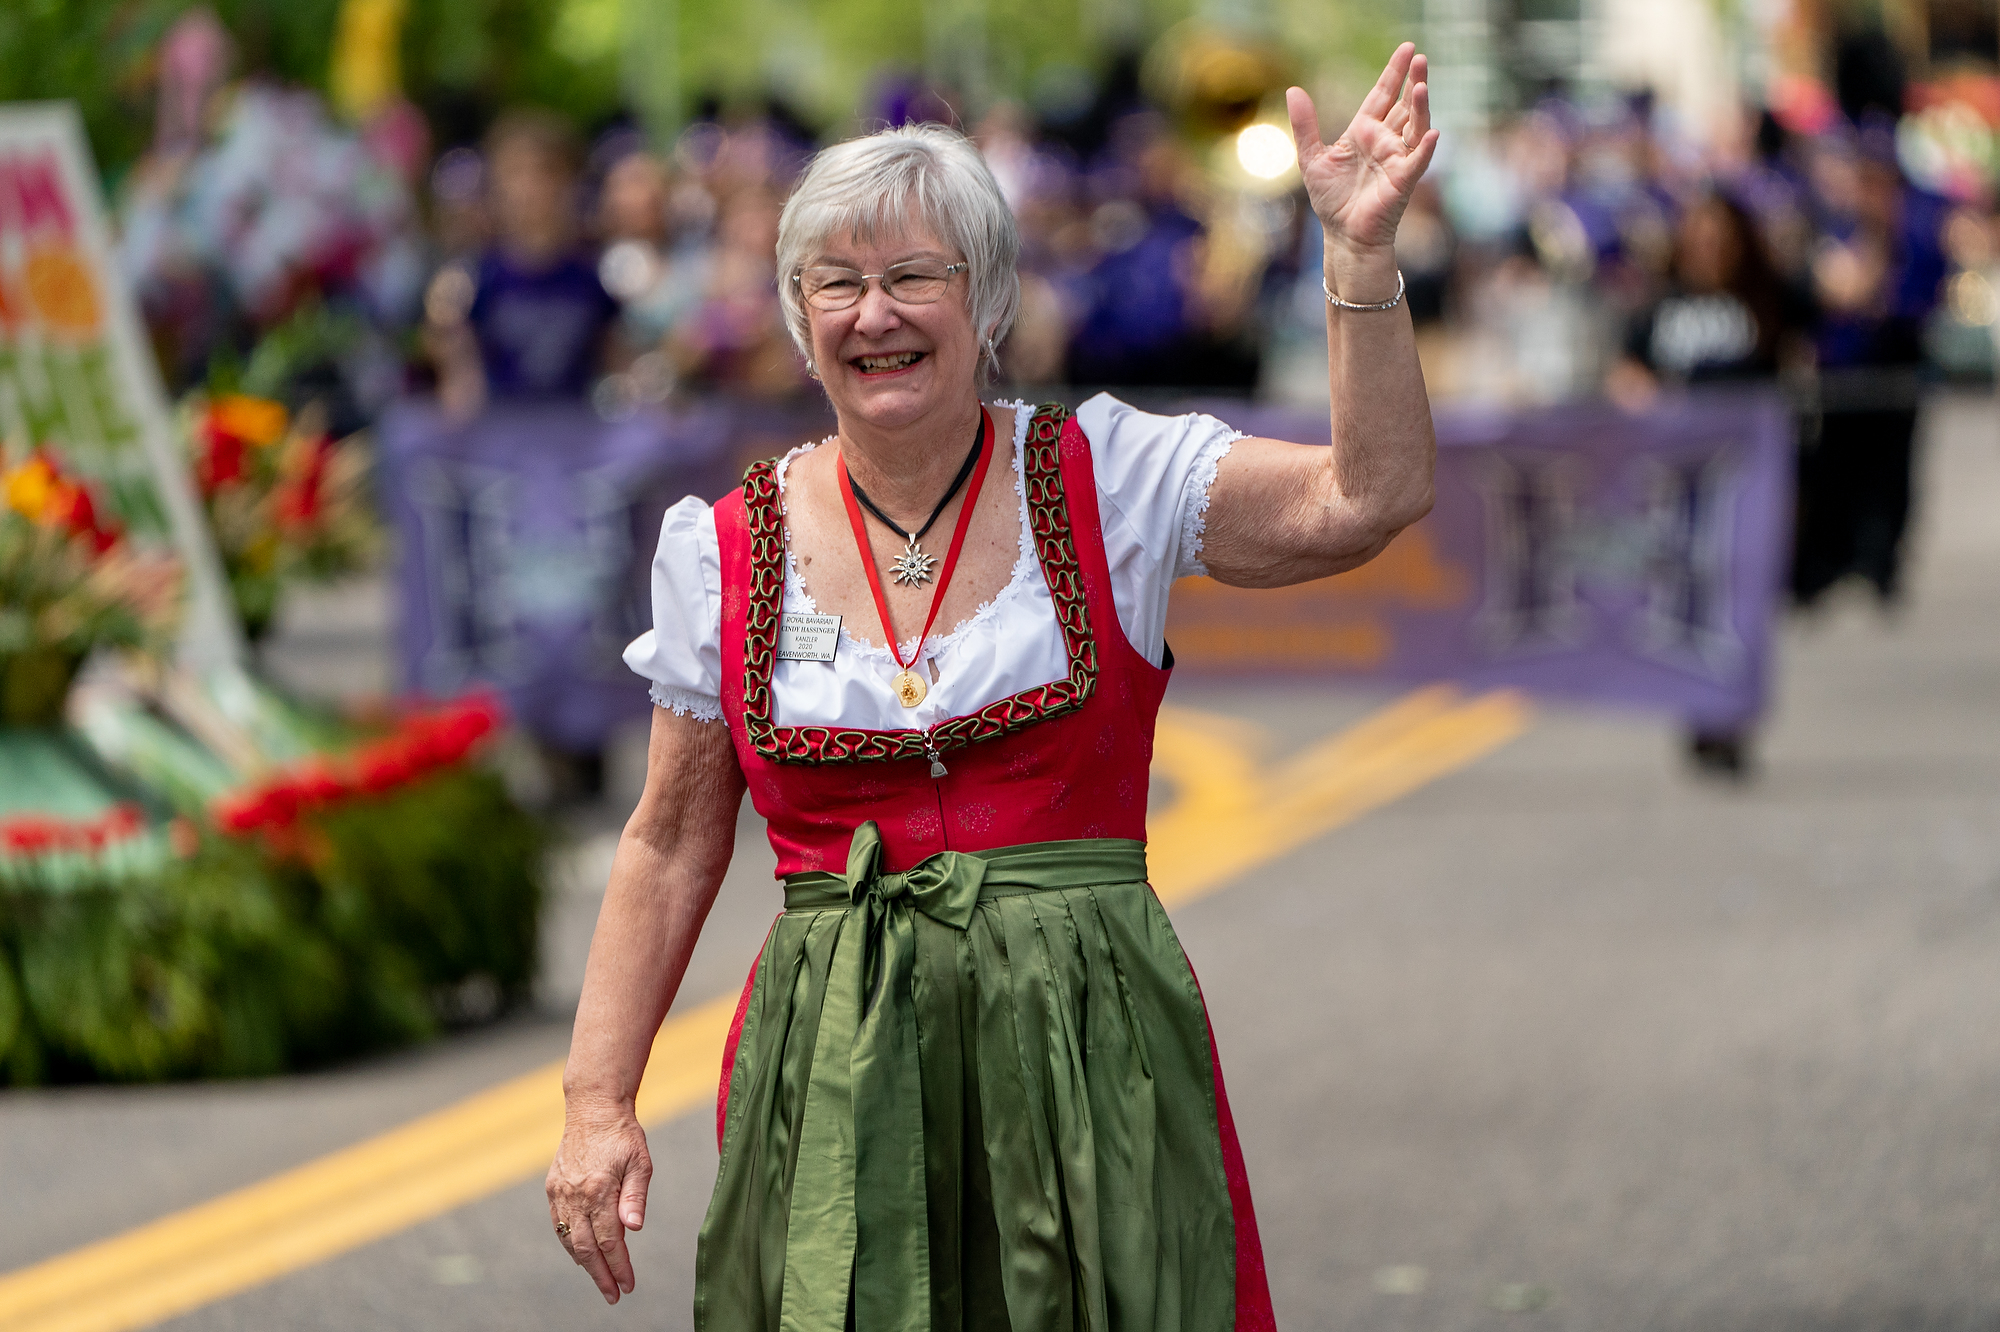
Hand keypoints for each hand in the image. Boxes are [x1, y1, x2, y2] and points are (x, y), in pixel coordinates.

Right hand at [546, 1106, 652, 1302]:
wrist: (593, 1108)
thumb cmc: (623, 1135)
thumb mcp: (640, 1161)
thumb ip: (635, 1196)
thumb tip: (633, 1228)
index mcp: (599, 1190)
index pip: (610, 1241)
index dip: (619, 1267)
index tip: (629, 1286)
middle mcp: (575, 1195)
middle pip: (587, 1249)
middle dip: (601, 1276)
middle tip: (614, 1295)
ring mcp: (560, 1193)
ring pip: (569, 1240)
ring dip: (585, 1264)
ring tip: (601, 1279)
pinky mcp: (552, 1188)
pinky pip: (559, 1225)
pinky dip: (569, 1244)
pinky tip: (582, 1254)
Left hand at [1287, 43, 1439, 260]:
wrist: (1343, 235)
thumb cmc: (1332, 199)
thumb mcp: (1311, 158)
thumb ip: (1304, 125)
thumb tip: (1292, 90)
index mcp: (1365, 131)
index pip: (1382, 95)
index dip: (1394, 73)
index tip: (1406, 49)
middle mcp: (1385, 141)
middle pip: (1403, 105)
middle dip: (1413, 81)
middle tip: (1419, 57)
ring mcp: (1397, 159)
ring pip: (1414, 126)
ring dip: (1420, 107)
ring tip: (1421, 86)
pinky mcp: (1403, 180)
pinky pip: (1417, 160)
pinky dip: (1424, 147)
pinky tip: (1432, 132)